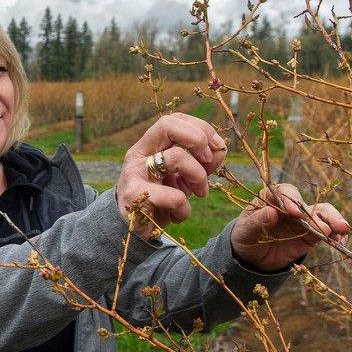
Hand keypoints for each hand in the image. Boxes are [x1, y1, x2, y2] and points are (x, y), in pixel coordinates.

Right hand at [116, 113, 226, 238]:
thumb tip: (221, 148)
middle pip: (168, 124)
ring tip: (199, 194)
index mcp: (149, 146)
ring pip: (177, 157)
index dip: (200, 127)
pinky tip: (178, 216)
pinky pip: (174, 196)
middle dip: (198, 139)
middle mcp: (138, 154)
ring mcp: (134, 173)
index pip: (174, 119)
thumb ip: (202, 163)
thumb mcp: (184, 179)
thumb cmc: (160, 201)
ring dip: (199, 176)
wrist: (131, 231)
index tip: (215, 146)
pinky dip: (185, 209)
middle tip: (208, 161)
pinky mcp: (135, 196)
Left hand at [230, 183, 348, 271]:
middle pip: (309, 203)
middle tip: (328, 224)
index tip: (295, 213)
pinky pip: (327, 232)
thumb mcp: (244, 232)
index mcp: (272, 198)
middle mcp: (291, 206)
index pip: (285, 193)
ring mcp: (304, 220)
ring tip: (342, 230)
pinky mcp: (311, 235)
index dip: (291, 200)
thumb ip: (256, 222)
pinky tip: (340, 242)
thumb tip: (271, 212)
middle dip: (320, 212)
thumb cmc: (245, 238)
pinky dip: (336, 236)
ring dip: (334, 221)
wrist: (252, 257)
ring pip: (323, 215)